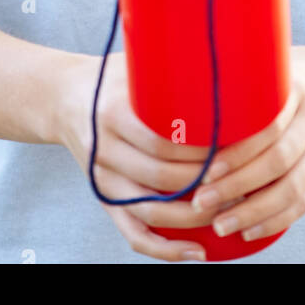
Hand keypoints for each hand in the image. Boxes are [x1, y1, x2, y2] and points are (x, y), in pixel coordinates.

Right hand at [56, 50, 232, 261]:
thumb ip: (171, 64)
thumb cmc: (110, 78)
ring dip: (192, 218)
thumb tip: (227, 51)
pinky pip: (132, 232)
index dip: (201, 153)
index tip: (237, 150)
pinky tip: (196, 252)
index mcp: (113, 112)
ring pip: (149, 210)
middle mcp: (104, 149)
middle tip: (243, 181)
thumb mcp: (133, 65)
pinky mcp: (104, 198)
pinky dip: (163, 248)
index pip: (162, 142)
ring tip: (229, 212)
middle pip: (160, 178)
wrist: (61, 98)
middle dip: (205, 184)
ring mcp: (102, 178)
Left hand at [188, 38, 304, 243]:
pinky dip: (278, 220)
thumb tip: (191, 76)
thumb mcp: (282, 58)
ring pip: (292, 188)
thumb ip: (247, 70)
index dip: (238, 152)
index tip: (206, 169)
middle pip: (277, 161)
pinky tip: (251, 230)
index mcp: (298, 89)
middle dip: (236, 187)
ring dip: (254, 212)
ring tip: (220, 225)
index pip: (267, 126)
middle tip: (201, 202)